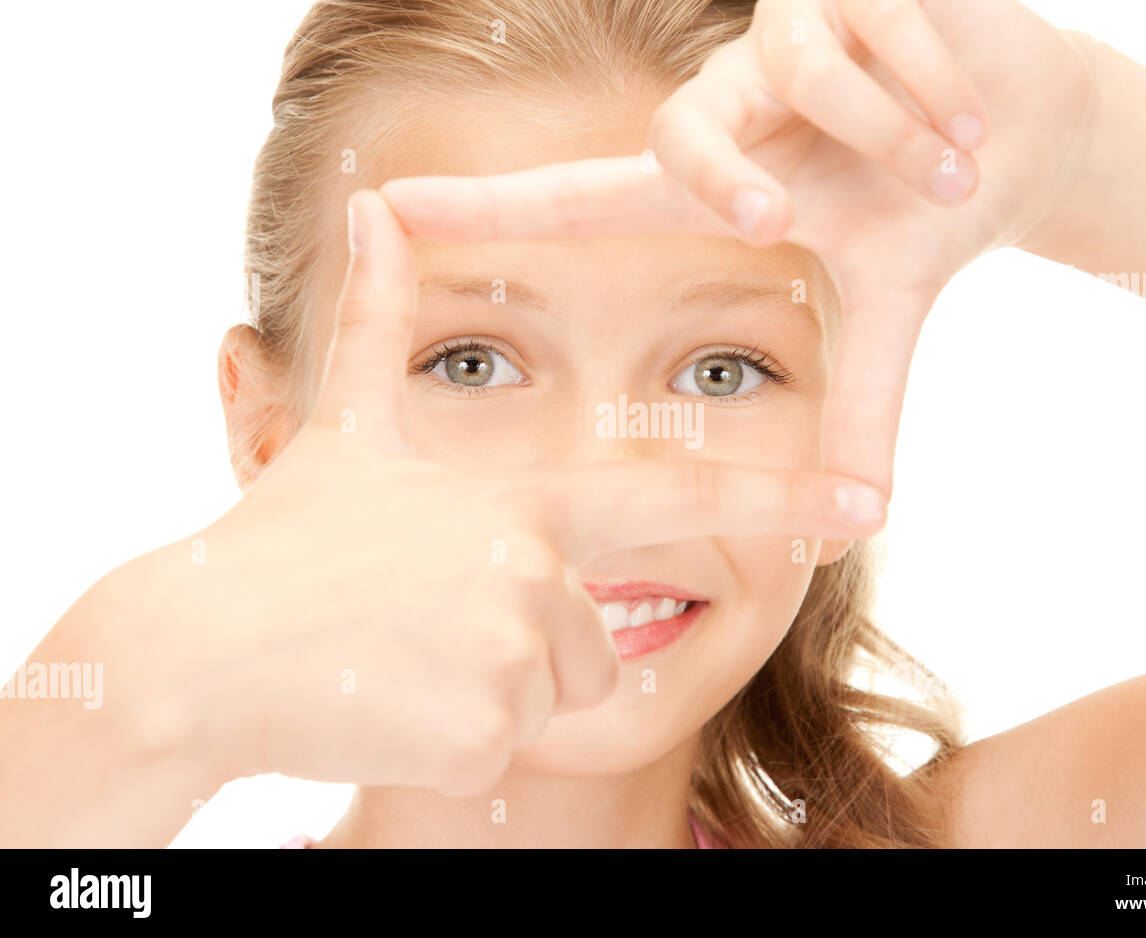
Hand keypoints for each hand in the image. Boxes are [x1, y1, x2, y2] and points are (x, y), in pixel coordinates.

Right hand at [163, 191, 879, 795]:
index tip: (866, 502)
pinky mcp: (484, 729)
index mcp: (520, 492)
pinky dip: (455, 736)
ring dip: (490, 687)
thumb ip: (381, 326)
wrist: (194, 654)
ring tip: (404, 658)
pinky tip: (388, 702)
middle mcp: (534, 563)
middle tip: (426, 623)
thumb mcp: (340, 431)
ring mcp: (513, 648)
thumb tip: (375, 207)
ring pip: (556, 691)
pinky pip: (506, 744)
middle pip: (596, 630)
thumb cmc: (278, 542)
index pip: (674, 495)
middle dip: (531, 639)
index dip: (779, 497)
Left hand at [380, 0, 1097, 507]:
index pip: (581, 198)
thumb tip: (860, 527)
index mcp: (717, 183)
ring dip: (900, 141)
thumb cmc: (930, 213)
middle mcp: (729, 103)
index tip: (387, 209)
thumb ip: (860, 408)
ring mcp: (778, 33)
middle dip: (737, 182)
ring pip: (808, 81)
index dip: (486, 209)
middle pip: (677, 138)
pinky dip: (940, 90)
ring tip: (954, 165)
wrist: (1028, 128)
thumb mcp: (887, 311)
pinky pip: (879, 35)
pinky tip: (971, 110)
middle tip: (793, 223)